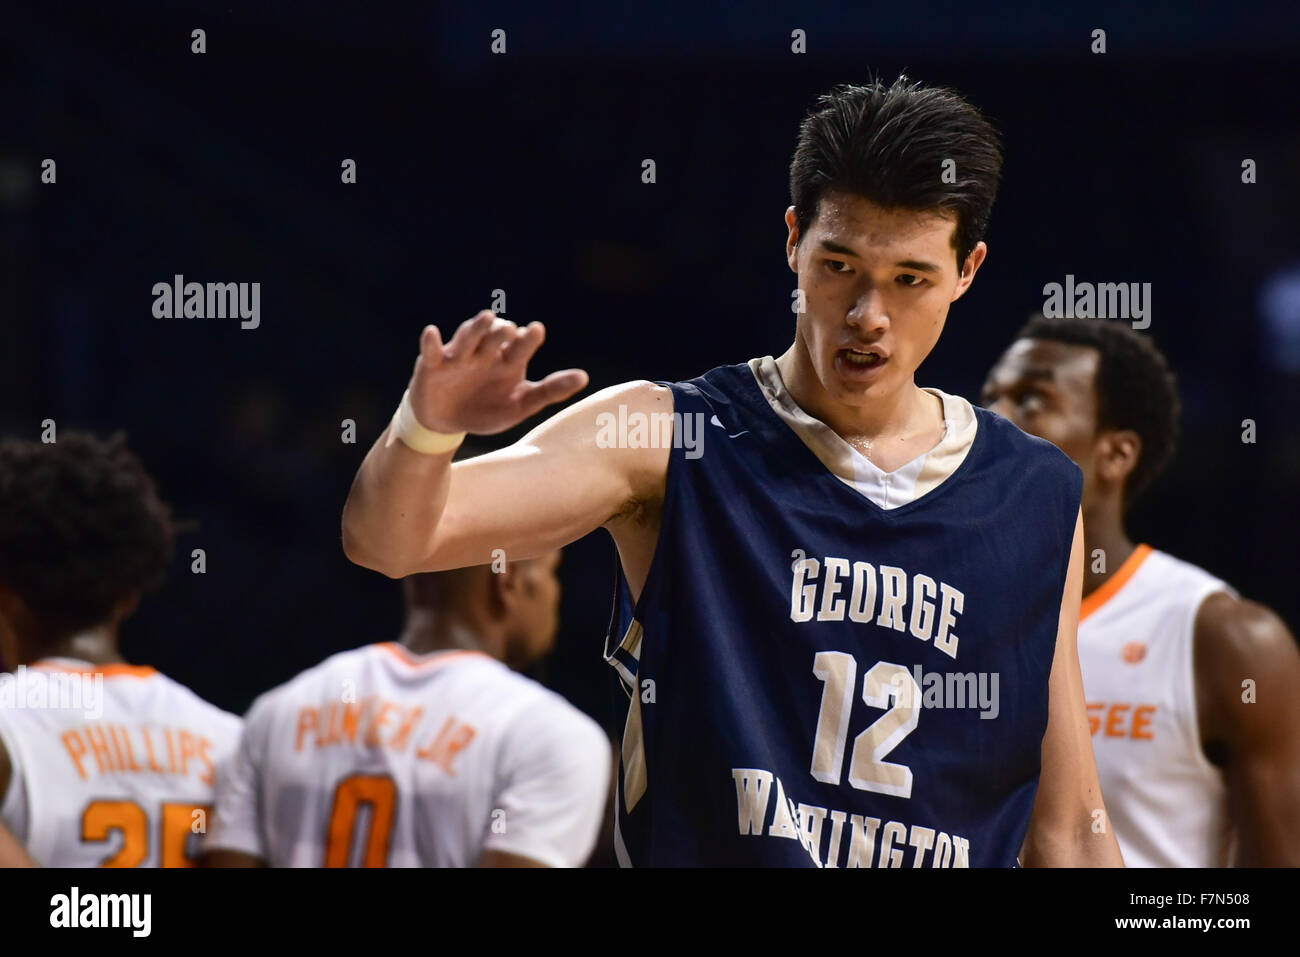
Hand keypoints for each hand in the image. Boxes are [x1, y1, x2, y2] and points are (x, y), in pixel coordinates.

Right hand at [406, 310, 588, 435]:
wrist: (447, 425)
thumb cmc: (487, 409)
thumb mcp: (520, 405)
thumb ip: (550, 390)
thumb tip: (584, 377)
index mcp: (509, 360)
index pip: (521, 345)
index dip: (528, 338)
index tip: (536, 331)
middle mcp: (485, 353)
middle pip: (495, 336)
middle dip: (502, 332)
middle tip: (510, 329)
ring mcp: (459, 357)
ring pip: (468, 338)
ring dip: (476, 329)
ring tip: (486, 319)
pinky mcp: (432, 365)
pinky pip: (430, 351)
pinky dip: (430, 342)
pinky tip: (432, 333)